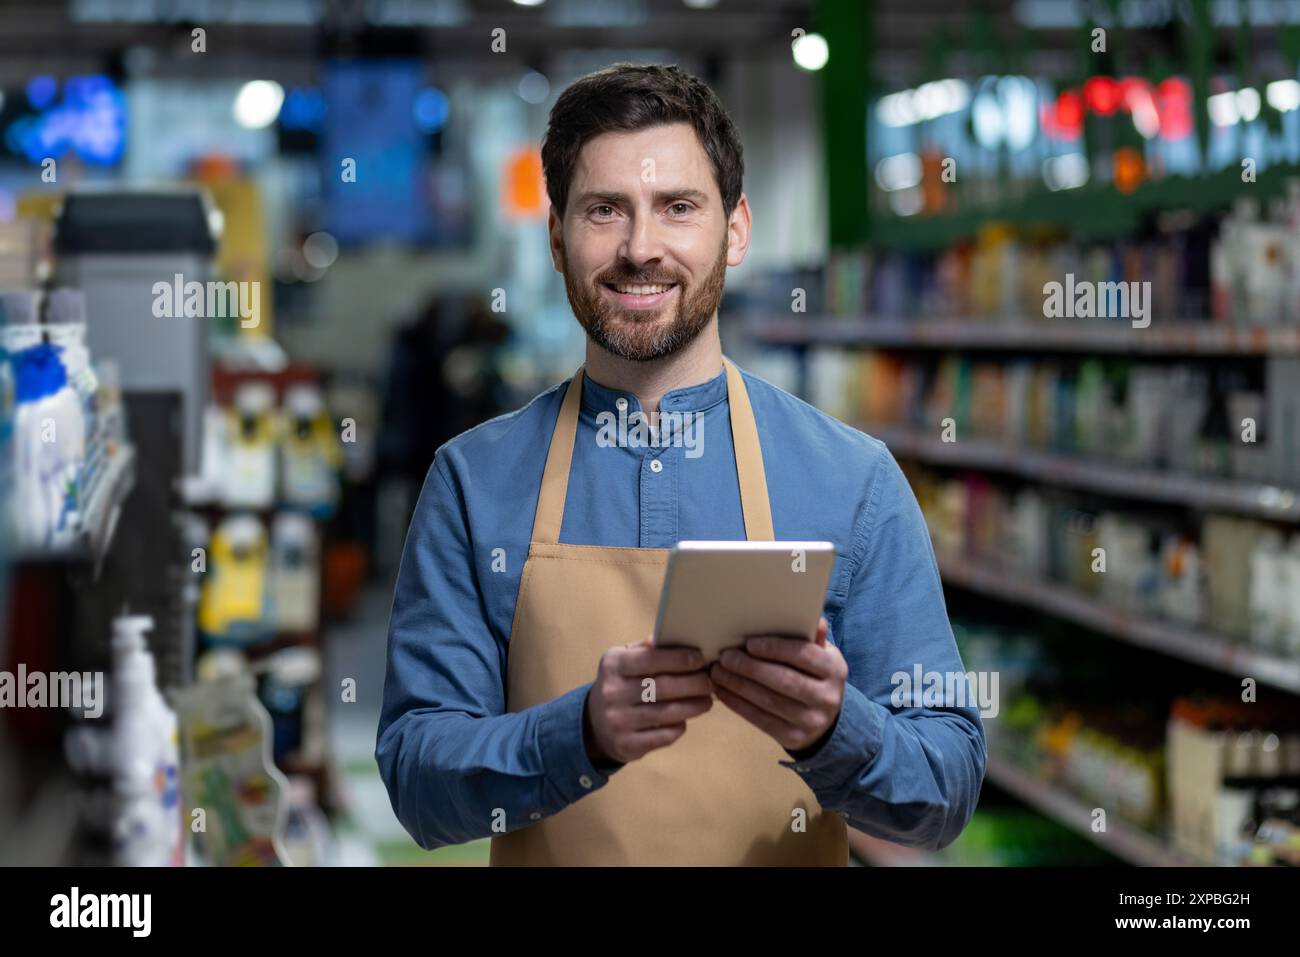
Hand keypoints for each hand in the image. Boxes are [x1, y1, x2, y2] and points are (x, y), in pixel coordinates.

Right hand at [583, 638, 713, 764]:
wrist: (594, 724)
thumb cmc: (620, 685)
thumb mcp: (623, 661)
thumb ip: (646, 650)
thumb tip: (670, 637)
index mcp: (613, 665)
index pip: (650, 659)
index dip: (678, 659)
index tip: (700, 659)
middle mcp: (612, 692)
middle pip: (663, 687)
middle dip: (693, 683)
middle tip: (710, 681)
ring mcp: (618, 720)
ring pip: (667, 713)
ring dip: (693, 706)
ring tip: (707, 700)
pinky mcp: (626, 744)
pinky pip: (663, 736)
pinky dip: (679, 726)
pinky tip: (686, 719)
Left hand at [709, 617, 845, 753]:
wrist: (826, 721)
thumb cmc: (814, 677)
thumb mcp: (821, 656)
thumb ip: (813, 640)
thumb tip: (815, 620)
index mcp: (835, 670)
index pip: (804, 655)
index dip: (775, 649)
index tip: (749, 644)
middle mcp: (827, 697)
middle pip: (784, 680)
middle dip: (750, 668)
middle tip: (725, 657)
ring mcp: (811, 721)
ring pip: (769, 701)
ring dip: (738, 686)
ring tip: (717, 673)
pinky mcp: (793, 738)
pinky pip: (761, 720)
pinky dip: (738, 705)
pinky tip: (722, 692)